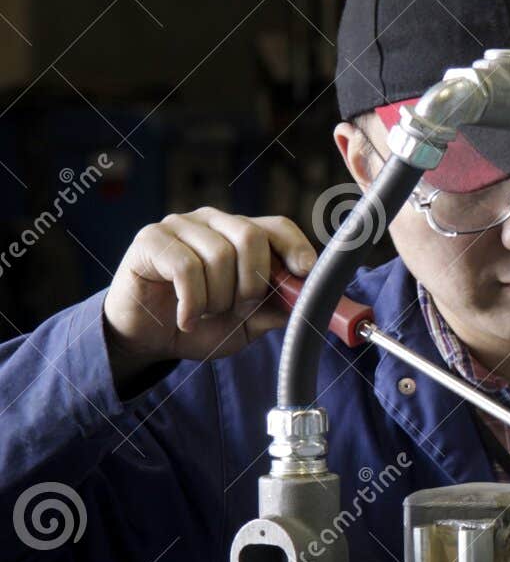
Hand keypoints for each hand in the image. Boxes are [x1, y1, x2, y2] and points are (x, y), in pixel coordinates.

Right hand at [103, 207, 317, 386]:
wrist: (148, 339)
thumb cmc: (200, 324)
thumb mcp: (248, 323)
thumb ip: (276, 309)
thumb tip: (309, 301)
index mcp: (241, 234)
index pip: (277, 226)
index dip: (295, 247)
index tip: (303, 273)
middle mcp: (213, 222)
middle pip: (251, 237)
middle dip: (252, 283)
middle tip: (238, 308)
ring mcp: (180, 225)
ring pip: (219, 255)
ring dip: (218, 299)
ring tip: (205, 313)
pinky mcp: (151, 239)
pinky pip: (186, 268)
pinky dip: (193, 303)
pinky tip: (186, 319)